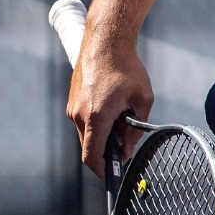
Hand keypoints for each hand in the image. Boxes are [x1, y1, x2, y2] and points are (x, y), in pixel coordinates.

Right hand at [66, 30, 155, 177]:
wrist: (105, 40)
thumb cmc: (127, 67)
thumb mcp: (142, 100)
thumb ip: (135, 130)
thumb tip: (127, 151)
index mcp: (96, 116)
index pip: (92, 156)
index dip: (103, 170)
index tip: (114, 173)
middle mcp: (78, 114)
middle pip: (89, 148)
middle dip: (107, 150)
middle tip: (126, 139)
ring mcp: (72, 107)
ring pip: (86, 134)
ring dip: (102, 135)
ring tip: (121, 115)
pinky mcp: (72, 101)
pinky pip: (83, 121)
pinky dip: (96, 123)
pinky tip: (111, 106)